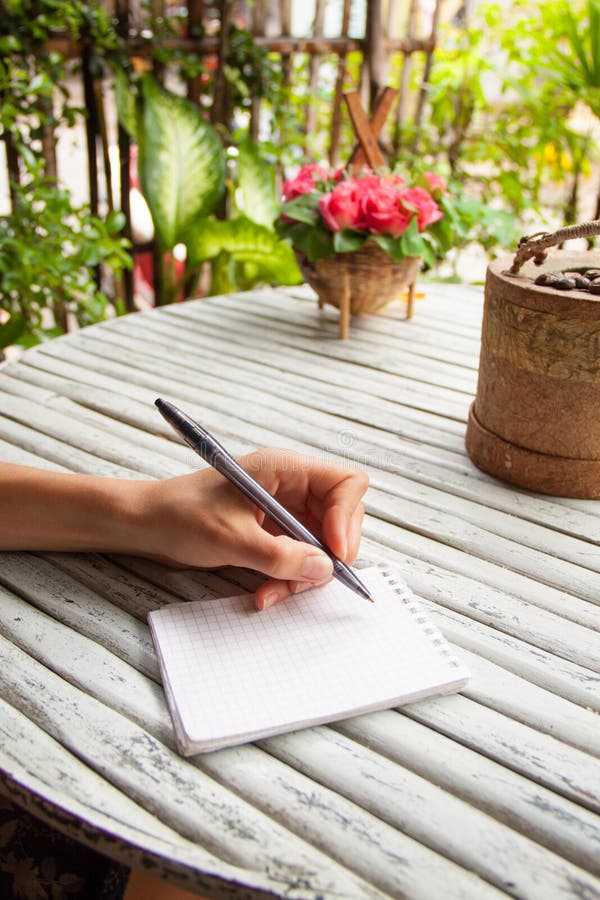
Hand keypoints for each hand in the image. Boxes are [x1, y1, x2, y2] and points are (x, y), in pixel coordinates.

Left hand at [139, 449, 368, 609]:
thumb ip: (280, 556)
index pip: (345, 483)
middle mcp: (290, 486)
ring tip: (274, 593)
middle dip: (328, 554)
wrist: (145, 526)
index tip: (332, 550)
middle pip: (341, 517)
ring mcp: (283, 510)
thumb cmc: (180, 515)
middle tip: (310, 579)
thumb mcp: (231, 539)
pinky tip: (265, 593)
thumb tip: (324, 569)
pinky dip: (288, 578)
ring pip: (321, 544)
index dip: (346, 517)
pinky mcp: (273, 533)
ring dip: (304, 574)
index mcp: (285, 470)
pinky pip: (298, 558)